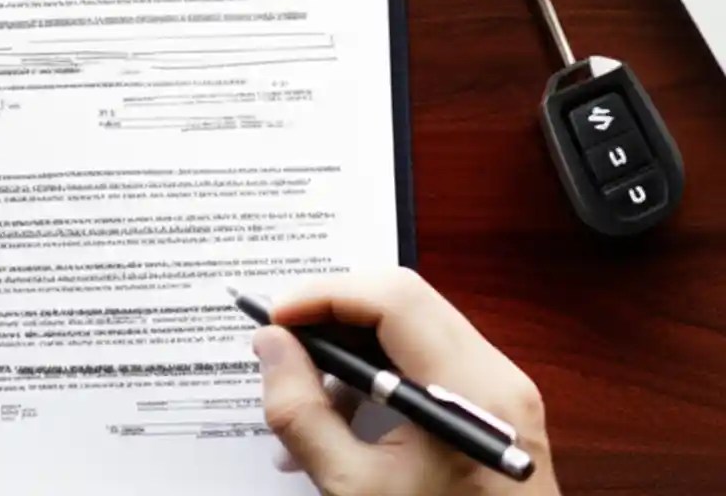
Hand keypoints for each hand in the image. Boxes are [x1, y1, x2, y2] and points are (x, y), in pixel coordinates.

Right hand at [254, 268, 560, 495]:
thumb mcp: (354, 487)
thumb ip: (302, 413)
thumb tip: (271, 344)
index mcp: (472, 390)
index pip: (393, 300)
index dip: (325, 296)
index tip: (275, 320)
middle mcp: (498, 375)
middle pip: (403, 301)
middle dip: (333, 315)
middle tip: (282, 344)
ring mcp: (502, 388)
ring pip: (412, 326)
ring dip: (351, 346)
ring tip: (306, 398)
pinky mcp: (495, 404)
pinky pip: (427, 359)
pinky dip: (377, 371)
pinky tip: (343, 417)